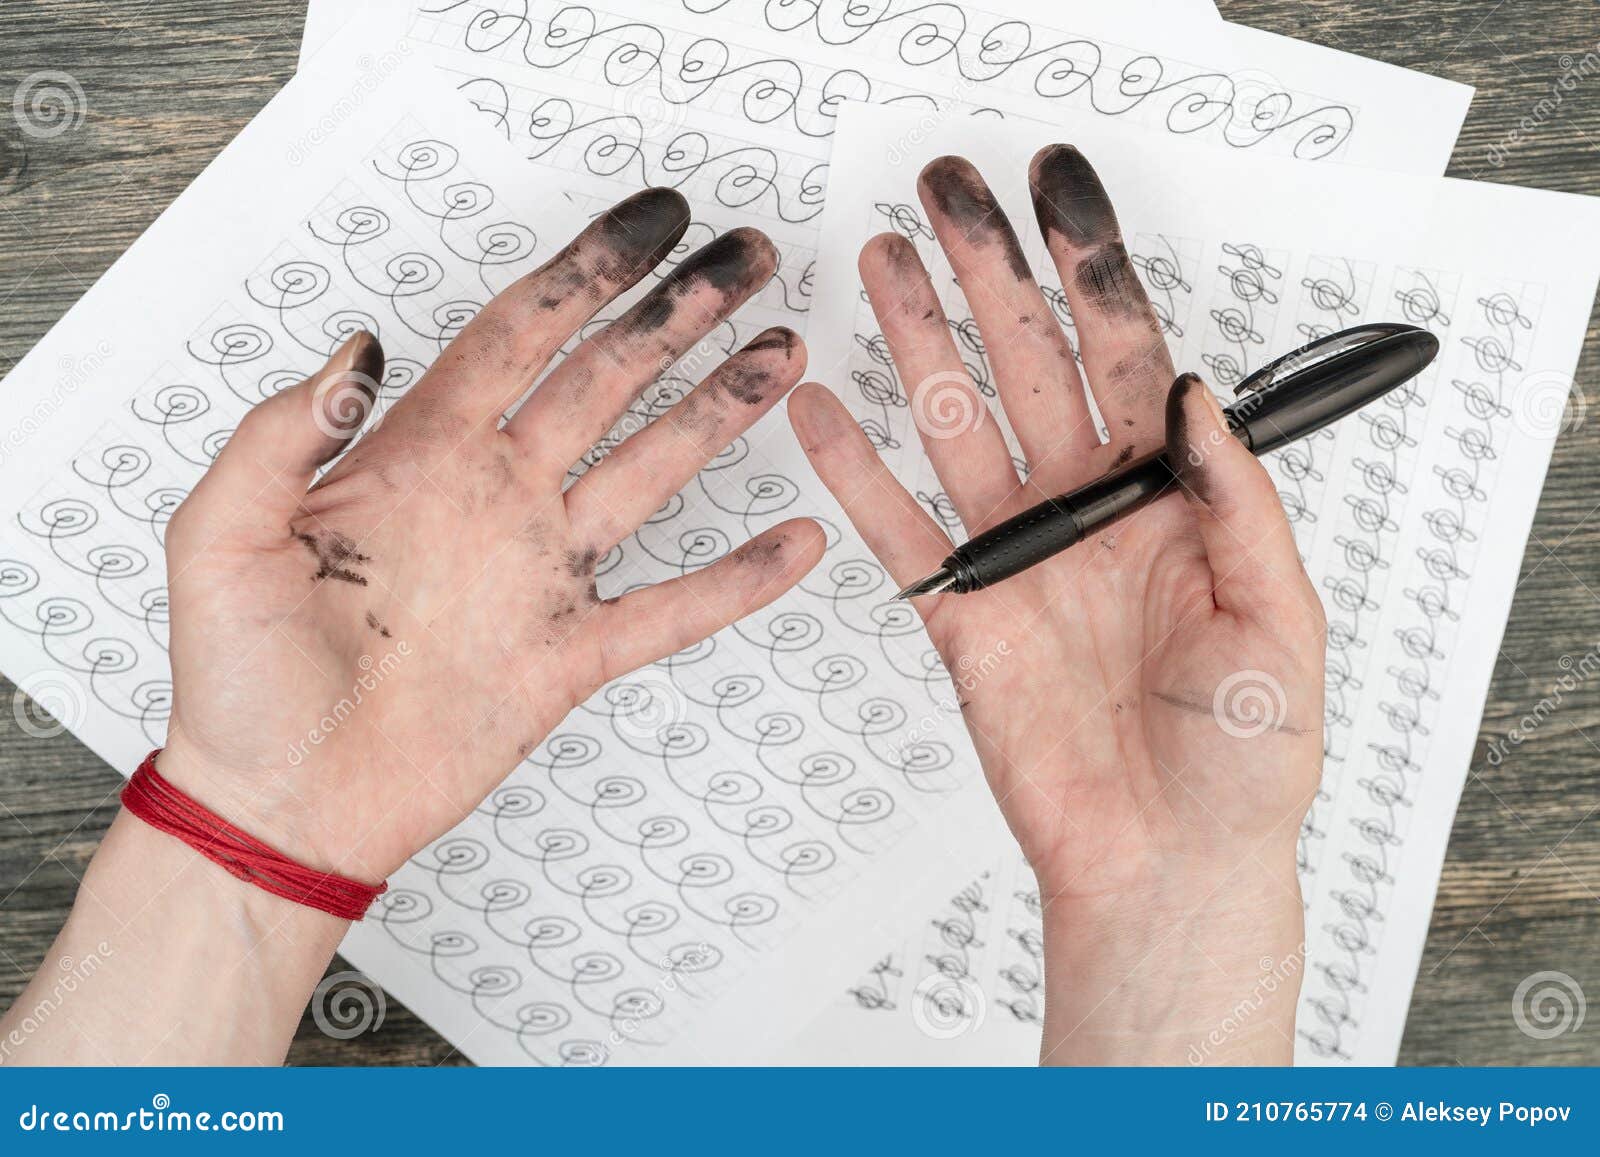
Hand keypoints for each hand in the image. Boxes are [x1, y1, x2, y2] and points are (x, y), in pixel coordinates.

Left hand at [159, 189, 822, 882]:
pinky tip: (794, 542)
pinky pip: (669, 610)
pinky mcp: (567, 656)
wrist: (280, 803)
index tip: (646, 224)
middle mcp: (492, 500)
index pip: (517, 337)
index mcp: (417, 457)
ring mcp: (537, 574)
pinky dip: (736, 580)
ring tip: (781, 356)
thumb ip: (284, 435)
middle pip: (605, 382)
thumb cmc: (237, 678)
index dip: (584, 273)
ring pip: (650, 472)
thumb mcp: (222, 536)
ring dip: (718, 413)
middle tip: (742, 261)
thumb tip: (357, 352)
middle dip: (676, 315)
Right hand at [790, 149, 1324, 1062]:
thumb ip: (1238, 502)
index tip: (1054, 201)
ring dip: (916, 345)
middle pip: (1027, 368)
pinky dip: (855, 475)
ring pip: (956, 426)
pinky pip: (900, 532)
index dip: (1090, 275)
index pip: (1125, 359)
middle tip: (944, 199)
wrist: (1167, 864)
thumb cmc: (1244, 760)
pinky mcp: (962, 615)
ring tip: (880, 265)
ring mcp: (1019, 557)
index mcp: (1169, 501)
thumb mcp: (1280, 619)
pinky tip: (824, 412)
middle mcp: (1086, 511)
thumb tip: (1198, 396)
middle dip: (986, 278)